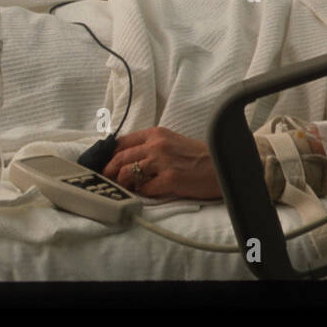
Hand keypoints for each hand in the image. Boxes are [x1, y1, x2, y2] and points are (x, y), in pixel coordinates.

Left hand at [103, 127, 221, 199]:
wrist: (222, 165)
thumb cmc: (198, 157)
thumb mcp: (172, 142)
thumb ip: (151, 146)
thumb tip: (125, 159)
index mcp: (157, 133)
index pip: (121, 142)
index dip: (108, 155)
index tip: (104, 165)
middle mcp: (157, 144)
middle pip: (120, 158)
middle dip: (109, 171)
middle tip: (108, 181)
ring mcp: (163, 161)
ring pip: (127, 173)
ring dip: (123, 183)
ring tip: (127, 188)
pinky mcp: (170, 179)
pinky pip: (144, 189)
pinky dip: (142, 193)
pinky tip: (147, 192)